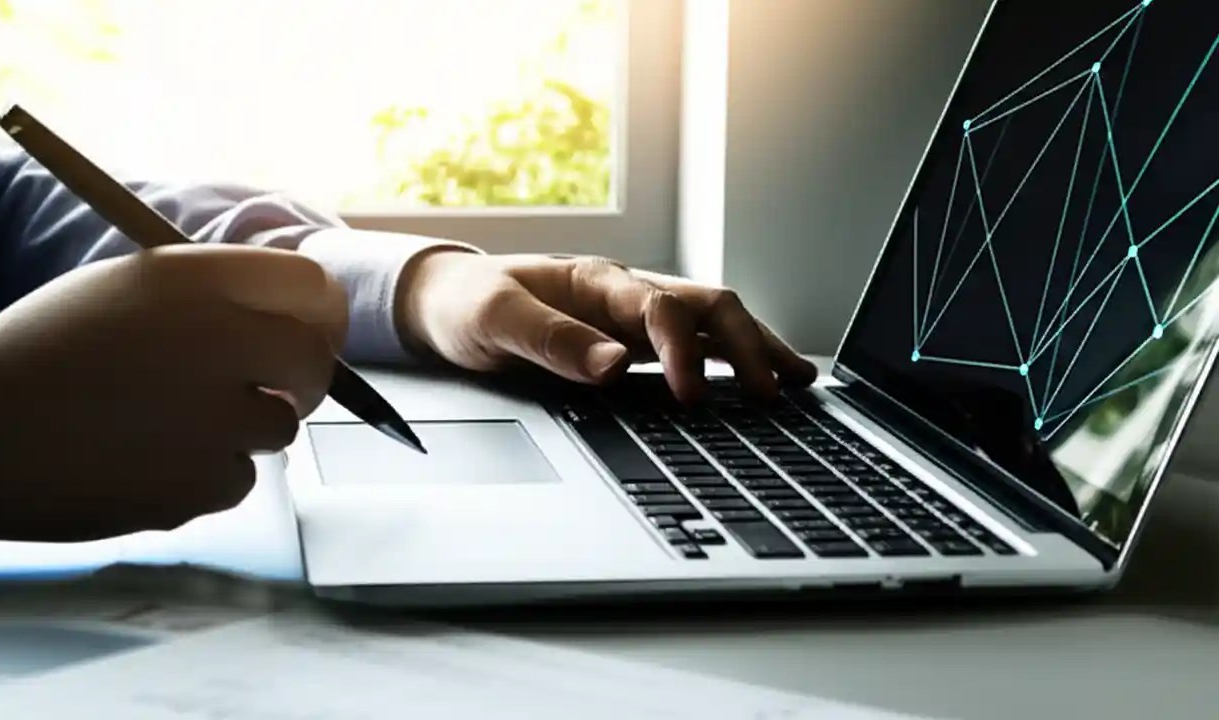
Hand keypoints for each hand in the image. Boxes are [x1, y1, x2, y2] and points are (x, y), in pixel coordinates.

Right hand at [0, 244, 347, 541]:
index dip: (315, 314)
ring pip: (279, 429)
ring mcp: (216, 418)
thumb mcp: (128, 289)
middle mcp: (219, 341)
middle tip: (267, 389)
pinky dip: (207, 477)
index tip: (305, 333)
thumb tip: (297, 317)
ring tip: (168, 424)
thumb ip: (216, 295)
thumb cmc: (43, 354)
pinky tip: (148, 462)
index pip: (311, 285)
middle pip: (313, 360)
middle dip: (298, 378)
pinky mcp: (201, 485)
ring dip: (243, 431)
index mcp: (197, 280)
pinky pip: (240, 481)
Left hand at [397, 252, 815, 401]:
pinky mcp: (632, 341)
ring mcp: (633, 317)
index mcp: (596, 281)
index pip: (659, 308)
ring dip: (756, 347)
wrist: (444, 299)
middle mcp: (625, 293)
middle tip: (773, 391)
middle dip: (747, 343)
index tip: (691, 395)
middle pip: (709, 304)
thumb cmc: (466, 304)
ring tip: (797, 381)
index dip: (681, 350)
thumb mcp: (492, 321)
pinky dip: (733, 361)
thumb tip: (612, 367)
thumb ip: (549, 341)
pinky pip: (696, 344)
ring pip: (714, 321)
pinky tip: (758, 383)